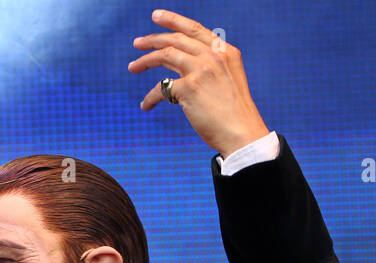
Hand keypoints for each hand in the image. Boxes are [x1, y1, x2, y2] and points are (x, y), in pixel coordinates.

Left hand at [128, 9, 269, 158]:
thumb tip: (181, 62)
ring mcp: (201, 70)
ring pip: (165, 55)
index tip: (156, 16)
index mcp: (226, 52)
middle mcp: (214, 56)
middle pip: (176, 39)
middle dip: (153, 39)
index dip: (173, 20)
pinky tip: (146, 106)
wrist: (242, 133)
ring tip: (133, 67)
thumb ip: (210, 66)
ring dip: (145, 61)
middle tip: (137, 43)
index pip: (195, 30)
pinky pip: (160, 89)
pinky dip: (150, 98)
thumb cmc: (233, 113)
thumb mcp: (227, 80)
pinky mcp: (189, 88)